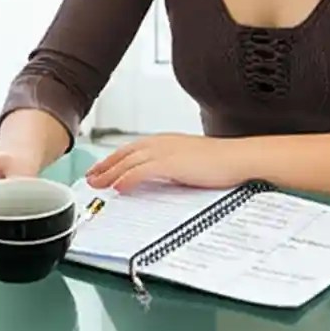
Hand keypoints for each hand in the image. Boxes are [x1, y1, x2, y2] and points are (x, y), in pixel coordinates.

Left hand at [85, 134, 240, 191]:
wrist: (239, 158)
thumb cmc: (221, 162)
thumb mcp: (189, 162)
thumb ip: (172, 166)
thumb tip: (160, 178)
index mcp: (165, 142)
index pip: (131, 150)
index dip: (114, 160)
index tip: (101, 169)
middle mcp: (161, 143)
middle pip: (124, 154)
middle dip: (105, 166)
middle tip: (90, 178)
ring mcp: (165, 151)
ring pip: (128, 162)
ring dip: (110, 174)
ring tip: (97, 185)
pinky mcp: (170, 163)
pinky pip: (141, 171)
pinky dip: (126, 179)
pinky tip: (118, 188)